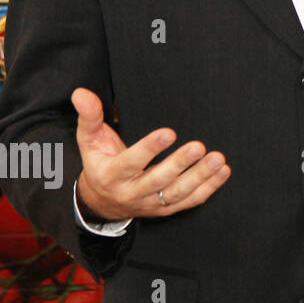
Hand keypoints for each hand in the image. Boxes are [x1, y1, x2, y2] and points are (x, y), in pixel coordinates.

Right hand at [73, 87, 229, 221]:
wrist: (102, 201)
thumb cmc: (100, 162)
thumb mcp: (89, 140)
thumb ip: (89, 116)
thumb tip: (81, 93)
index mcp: (110, 175)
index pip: (130, 163)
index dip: (149, 149)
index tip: (169, 132)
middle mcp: (131, 192)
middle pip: (157, 180)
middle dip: (180, 164)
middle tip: (199, 146)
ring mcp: (150, 203)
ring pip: (177, 193)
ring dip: (200, 177)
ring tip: (218, 159)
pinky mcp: (166, 209)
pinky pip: (189, 202)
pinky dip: (209, 188)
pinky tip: (223, 172)